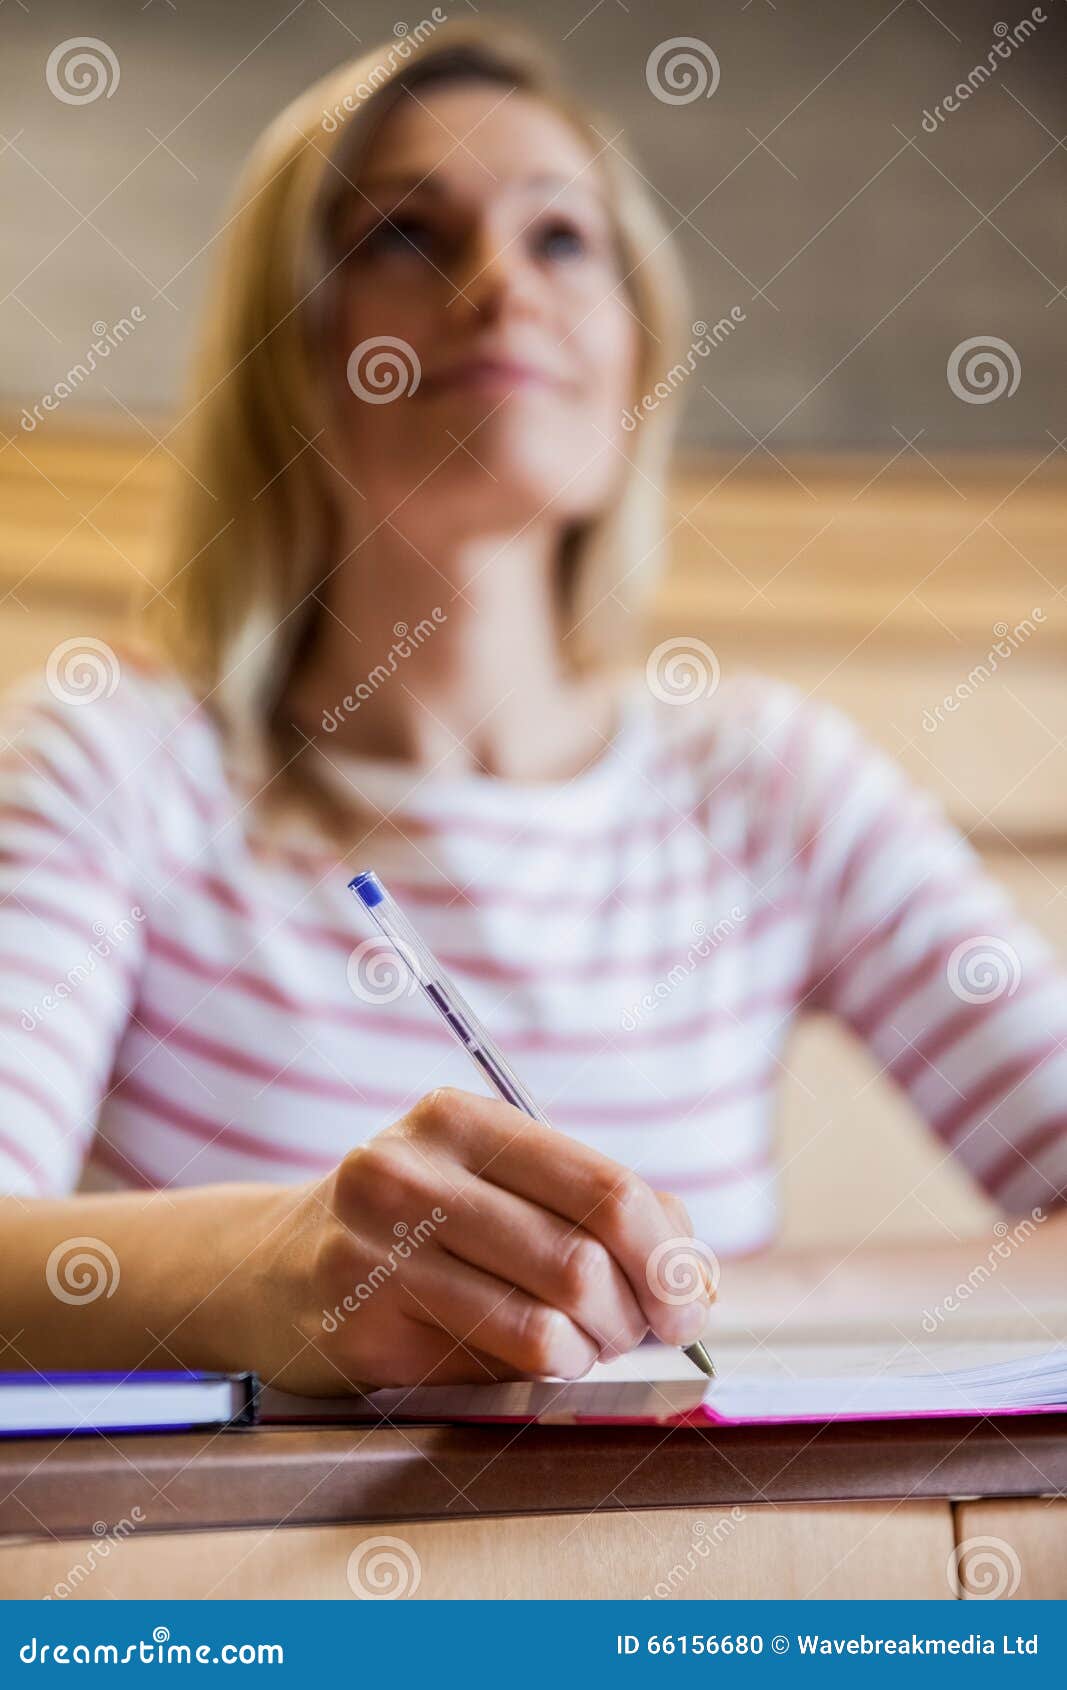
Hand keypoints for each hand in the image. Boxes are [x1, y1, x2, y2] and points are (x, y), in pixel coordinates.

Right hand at [243, 1087, 713, 1391]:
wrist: (268, 1272)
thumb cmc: (415, 1229)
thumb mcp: (491, 1186)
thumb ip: (594, 1211)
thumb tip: (692, 1278)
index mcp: (459, 1119)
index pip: (604, 1187)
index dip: (667, 1256)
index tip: (687, 1301)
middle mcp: (411, 1170)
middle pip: (582, 1257)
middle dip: (632, 1314)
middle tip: (629, 1334)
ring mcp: (376, 1247)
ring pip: (548, 1318)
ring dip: (590, 1351)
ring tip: (580, 1348)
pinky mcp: (360, 1322)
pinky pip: (498, 1361)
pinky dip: (542, 1374)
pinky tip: (527, 1362)